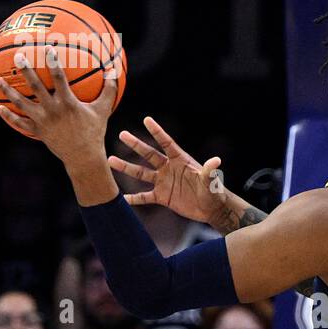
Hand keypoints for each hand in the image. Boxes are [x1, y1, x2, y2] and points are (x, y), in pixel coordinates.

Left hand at [0, 49, 118, 170]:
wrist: (83, 157)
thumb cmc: (94, 131)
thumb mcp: (104, 109)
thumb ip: (109, 88)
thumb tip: (115, 69)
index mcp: (68, 103)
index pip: (59, 78)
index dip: (53, 62)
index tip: (47, 47)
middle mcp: (52, 110)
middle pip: (36, 87)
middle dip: (26, 70)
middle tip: (18, 56)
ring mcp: (42, 121)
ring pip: (22, 104)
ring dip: (8, 91)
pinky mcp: (37, 131)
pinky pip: (19, 122)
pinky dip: (8, 115)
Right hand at [107, 116, 227, 224]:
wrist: (211, 208)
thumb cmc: (214, 191)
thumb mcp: (210, 181)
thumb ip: (209, 171)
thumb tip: (216, 160)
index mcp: (180, 160)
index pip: (166, 143)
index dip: (157, 131)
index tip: (146, 119)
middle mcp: (169, 168)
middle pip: (149, 154)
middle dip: (136, 145)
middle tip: (122, 134)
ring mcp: (163, 182)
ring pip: (141, 173)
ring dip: (126, 168)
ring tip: (111, 160)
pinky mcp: (162, 197)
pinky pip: (144, 197)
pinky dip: (133, 199)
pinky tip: (121, 198)